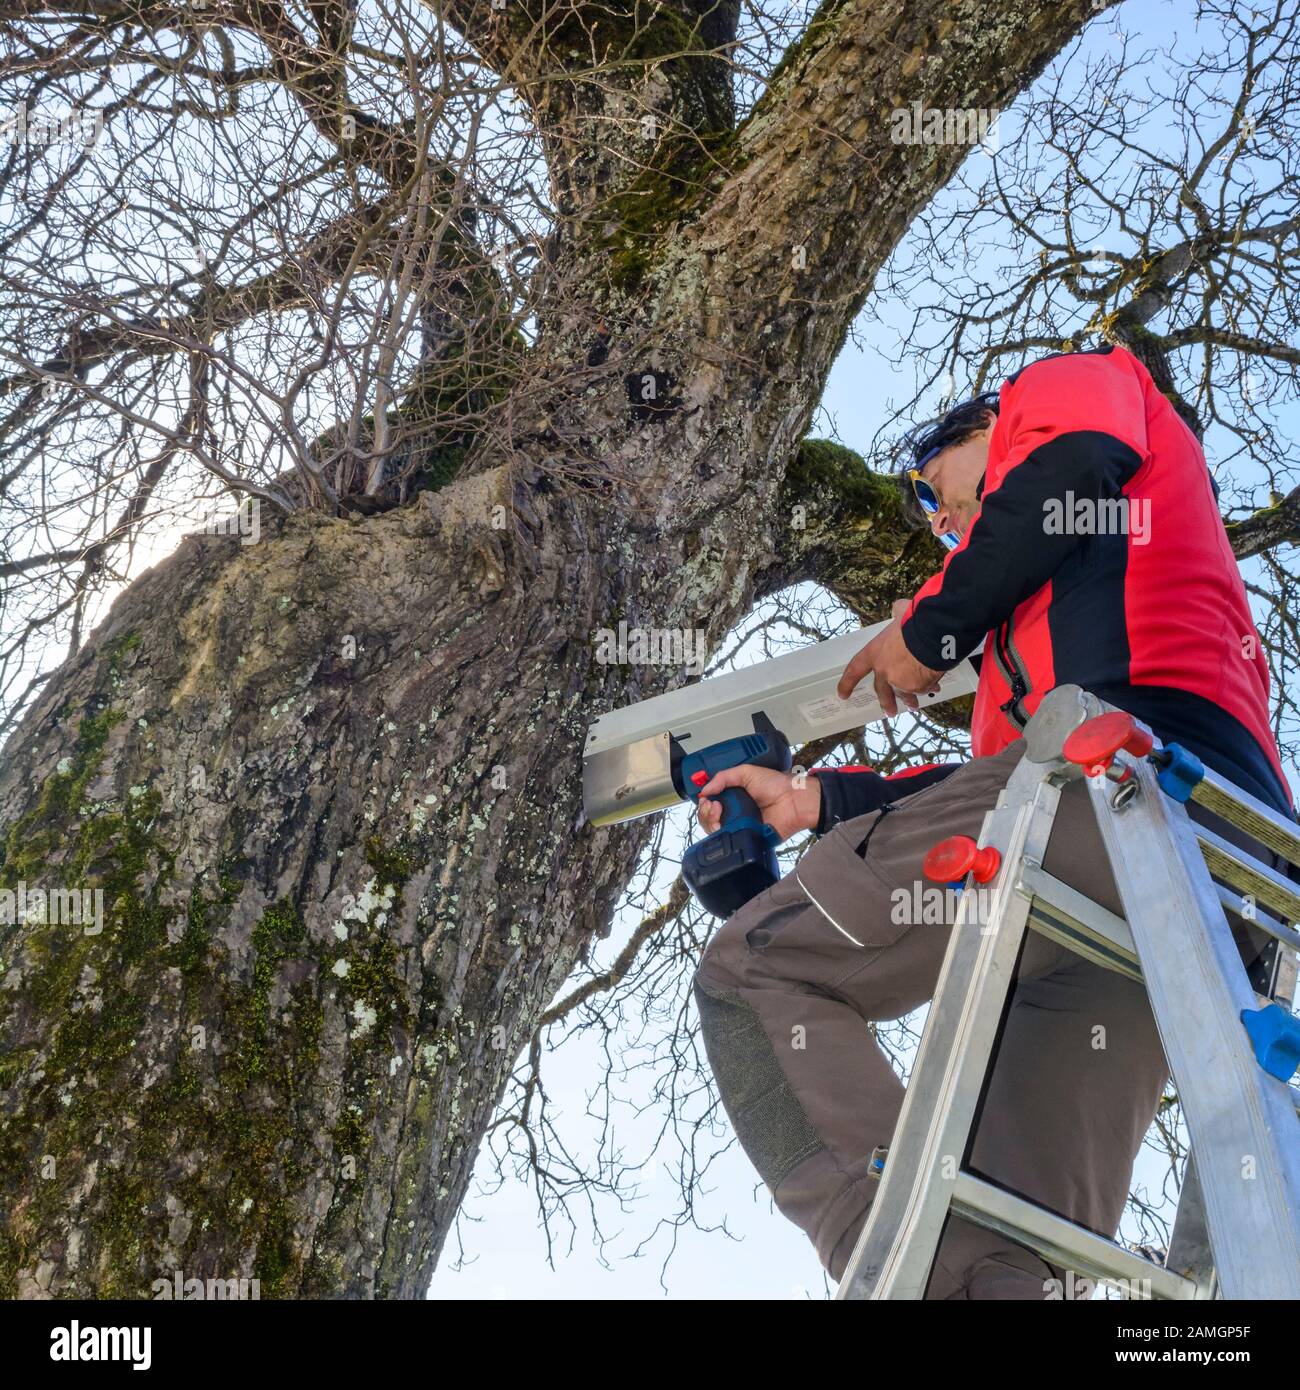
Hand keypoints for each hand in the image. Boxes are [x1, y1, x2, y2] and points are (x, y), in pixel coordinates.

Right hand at [696, 765, 821, 842]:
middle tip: (714, 807)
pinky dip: (722, 836)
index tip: (706, 799)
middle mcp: (734, 811)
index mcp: (733, 796)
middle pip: (708, 818)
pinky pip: (729, 840)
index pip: (710, 803)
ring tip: (719, 814)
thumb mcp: (746, 772)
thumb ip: (723, 777)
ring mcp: (739, 825)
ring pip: (714, 831)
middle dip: (705, 813)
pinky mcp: (746, 837)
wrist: (793, 800)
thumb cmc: (776, 785)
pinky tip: (724, 827)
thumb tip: (704, 789)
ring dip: (710, 822)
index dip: (704, 803)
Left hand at [836, 600, 944, 717]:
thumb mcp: (901, 613)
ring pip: (904, 694)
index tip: (843, 694)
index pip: (854, 670)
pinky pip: (923, 688)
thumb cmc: (914, 623)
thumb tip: (899, 608)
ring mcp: (901, 681)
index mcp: (875, 653)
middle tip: (888, 711)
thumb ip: (897, 613)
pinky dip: (928, 687)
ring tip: (913, 706)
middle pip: (881, 691)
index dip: (847, 683)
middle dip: (886, 702)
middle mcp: (885, 671)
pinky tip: (935, 686)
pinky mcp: (918, 686)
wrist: (931, 636)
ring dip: (909, 701)